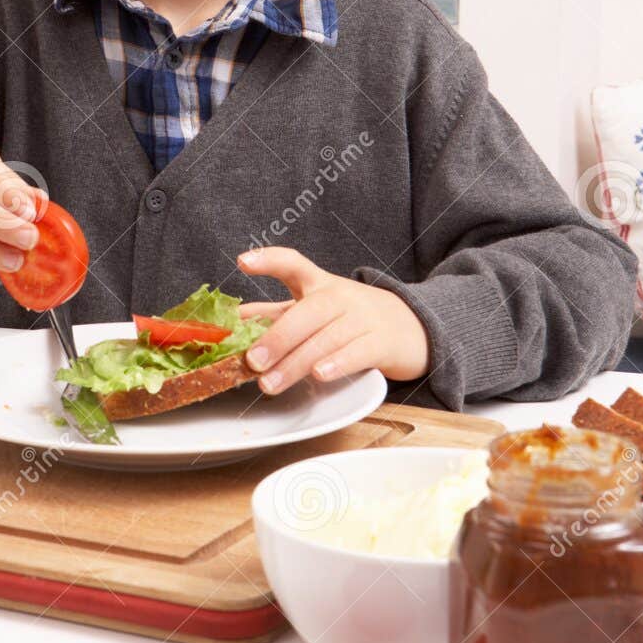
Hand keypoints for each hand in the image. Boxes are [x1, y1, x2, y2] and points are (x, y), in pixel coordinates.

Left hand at [236, 247, 429, 392]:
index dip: (269, 260)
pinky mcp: (381, 343)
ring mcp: (362, 318)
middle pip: (307, 312)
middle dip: (277, 337)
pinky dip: (337, 363)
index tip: (244, 262)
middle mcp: (339, 296)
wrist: (411, 325)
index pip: (293, 263)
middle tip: (252, 360)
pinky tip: (319, 374)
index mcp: (318, 284)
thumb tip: (231, 322)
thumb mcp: (313, 308)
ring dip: (296, 363)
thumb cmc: (350, 318)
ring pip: (326, 338)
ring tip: (270, 382)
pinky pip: (357, 352)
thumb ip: (274, 315)